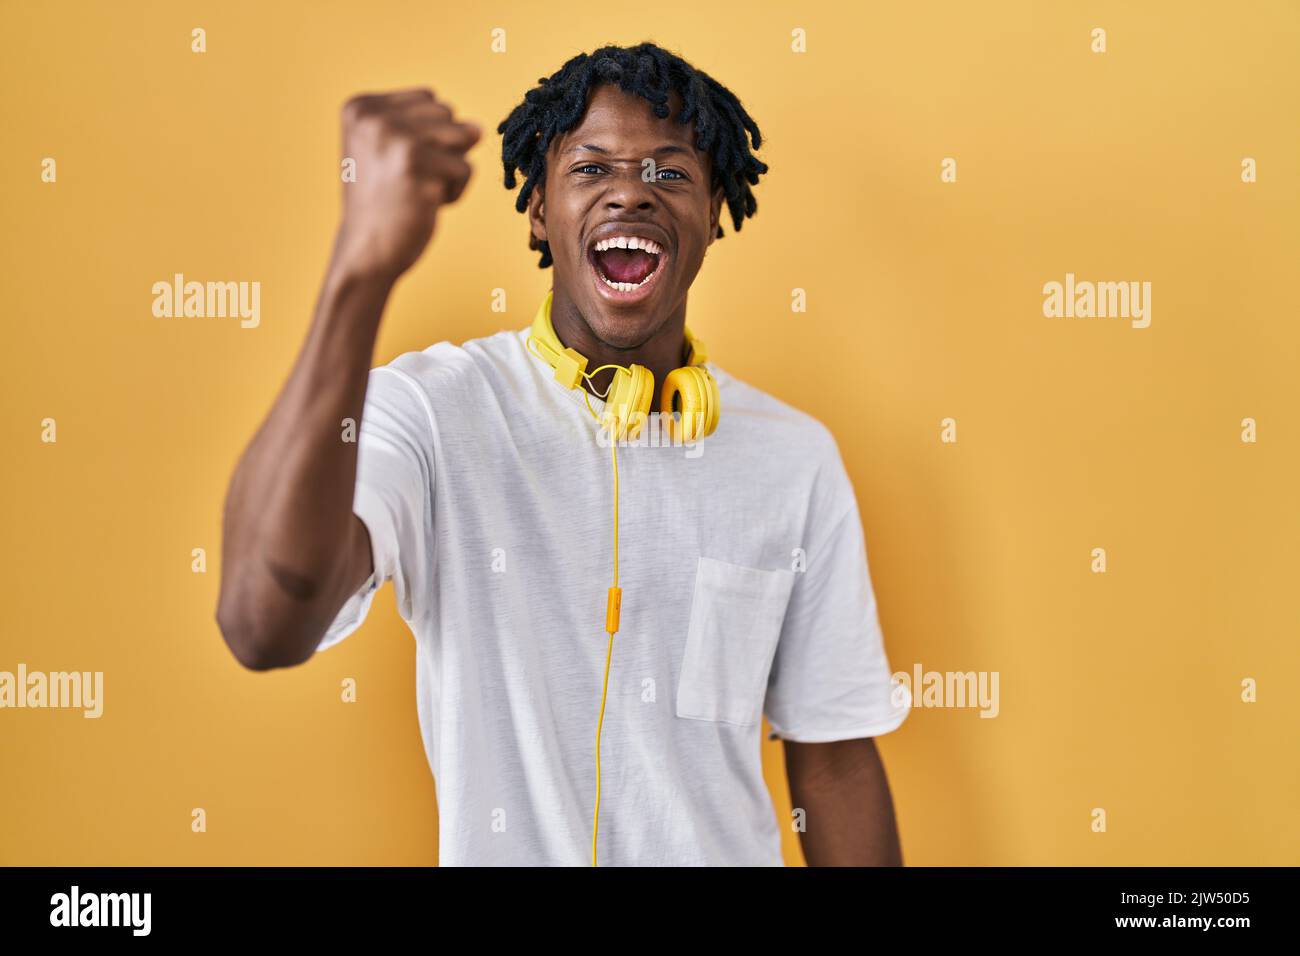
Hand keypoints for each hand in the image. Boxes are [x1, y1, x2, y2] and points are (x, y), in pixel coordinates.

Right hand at [333, 88, 479, 282]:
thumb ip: (432, 127)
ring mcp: (395, 139)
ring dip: (451, 169)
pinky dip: (455, 191)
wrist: (367, 252)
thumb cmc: (386, 202)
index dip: (428, 135)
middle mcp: (374, 117)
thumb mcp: (394, 150)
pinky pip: (466, 168)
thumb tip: (479, 128)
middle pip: (447, 114)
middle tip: (409, 180)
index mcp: (361, 106)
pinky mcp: (417, 167)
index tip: (398, 164)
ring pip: (461, 137)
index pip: (428, 99)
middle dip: (442, 150)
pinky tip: (427, 205)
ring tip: (420, 189)